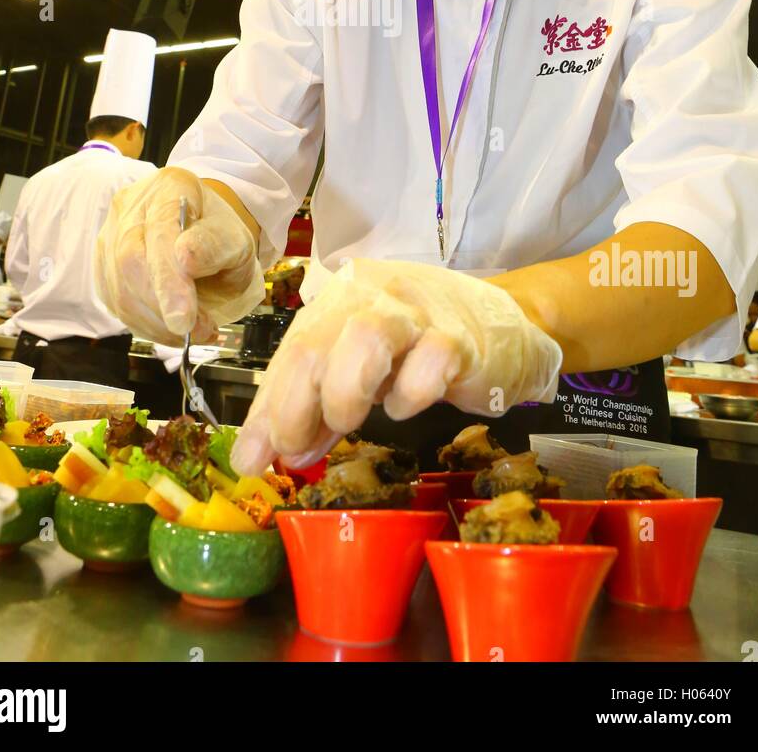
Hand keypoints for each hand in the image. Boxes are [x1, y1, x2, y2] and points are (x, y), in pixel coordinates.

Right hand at [95, 167, 264, 345]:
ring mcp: (111, 234)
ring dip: (156, 322)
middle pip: (130, 260)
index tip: (184, 318)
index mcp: (169, 187)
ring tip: (192, 331)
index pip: (161, 231)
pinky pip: (115, 302)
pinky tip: (169, 328)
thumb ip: (216, 246)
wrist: (203, 234)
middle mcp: (131, 206)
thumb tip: (187, 260)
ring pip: (119, 288)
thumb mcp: (236, 238)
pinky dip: (144, 325)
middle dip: (163, 306)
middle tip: (196, 330)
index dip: (169, 279)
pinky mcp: (103, 265)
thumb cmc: (219, 235)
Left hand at [231, 258, 561, 474]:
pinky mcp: (460, 337)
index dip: (265, 411)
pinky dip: (412, 394)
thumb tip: (273, 454)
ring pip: (364, 338)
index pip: (289, 353)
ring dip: (346, 393)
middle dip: (293, 407)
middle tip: (295, 451)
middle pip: (313, 344)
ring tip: (350, 422)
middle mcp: (370, 298)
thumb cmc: (422, 345)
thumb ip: (319, 406)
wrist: (505, 322)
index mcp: (338, 304)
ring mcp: (417, 312)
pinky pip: (429, 363)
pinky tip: (408, 405)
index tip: (252, 460)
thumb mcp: (362, 371)